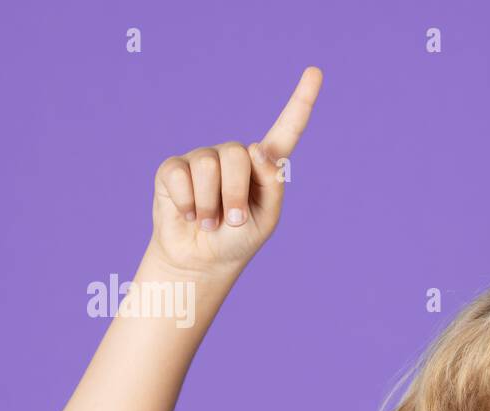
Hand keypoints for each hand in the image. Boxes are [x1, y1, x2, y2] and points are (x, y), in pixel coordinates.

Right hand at [147, 66, 322, 277]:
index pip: (286, 130)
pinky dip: (187, 204)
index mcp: (263, 167)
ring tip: (210, 222)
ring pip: (207, 166)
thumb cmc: (238, 239)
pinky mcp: (173, 169)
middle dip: (235, 194)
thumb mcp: (265, 218)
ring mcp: (202, 159)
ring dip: (210, 205)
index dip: (301, 102)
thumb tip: (257, 148)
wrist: (201, 259)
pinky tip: (189, 215)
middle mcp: (234, 156)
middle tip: (232, 222)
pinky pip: (180, 176)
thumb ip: (271, 185)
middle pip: (237, 154)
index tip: (316, 72)